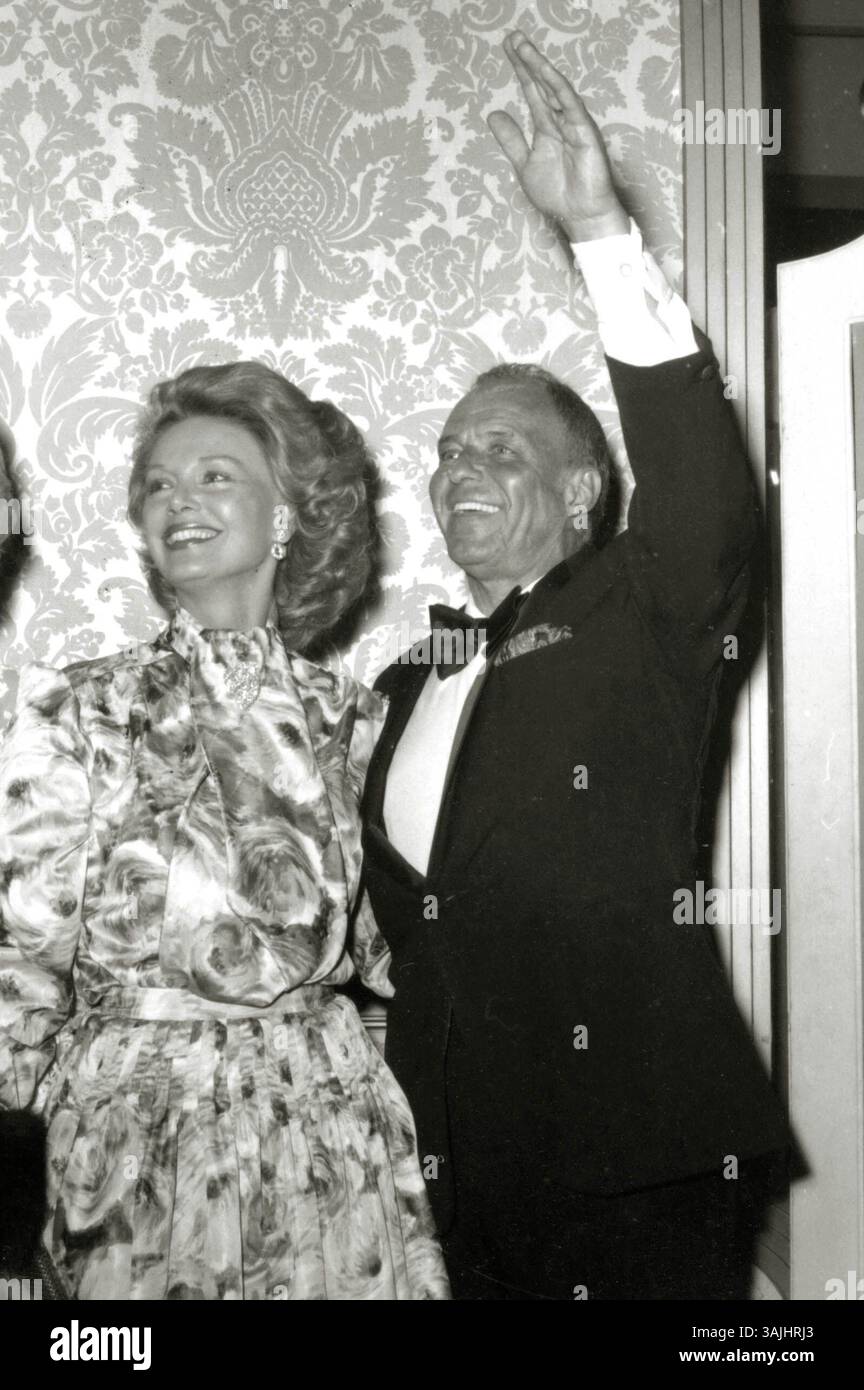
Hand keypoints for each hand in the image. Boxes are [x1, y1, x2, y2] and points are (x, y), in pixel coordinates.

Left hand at [488, 31, 628, 242]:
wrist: (580, 216)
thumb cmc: (558, 193)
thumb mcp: (525, 164)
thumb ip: (511, 139)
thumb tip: (494, 114)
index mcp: (546, 127)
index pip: (532, 92)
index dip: (520, 70)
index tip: (508, 48)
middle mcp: (559, 120)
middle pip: (541, 84)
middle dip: (527, 60)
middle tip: (513, 36)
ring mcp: (572, 123)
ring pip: (554, 88)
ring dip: (538, 66)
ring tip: (522, 46)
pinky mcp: (584, 131)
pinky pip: (569, 104)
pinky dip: (557, 86)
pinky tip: (544, 71)